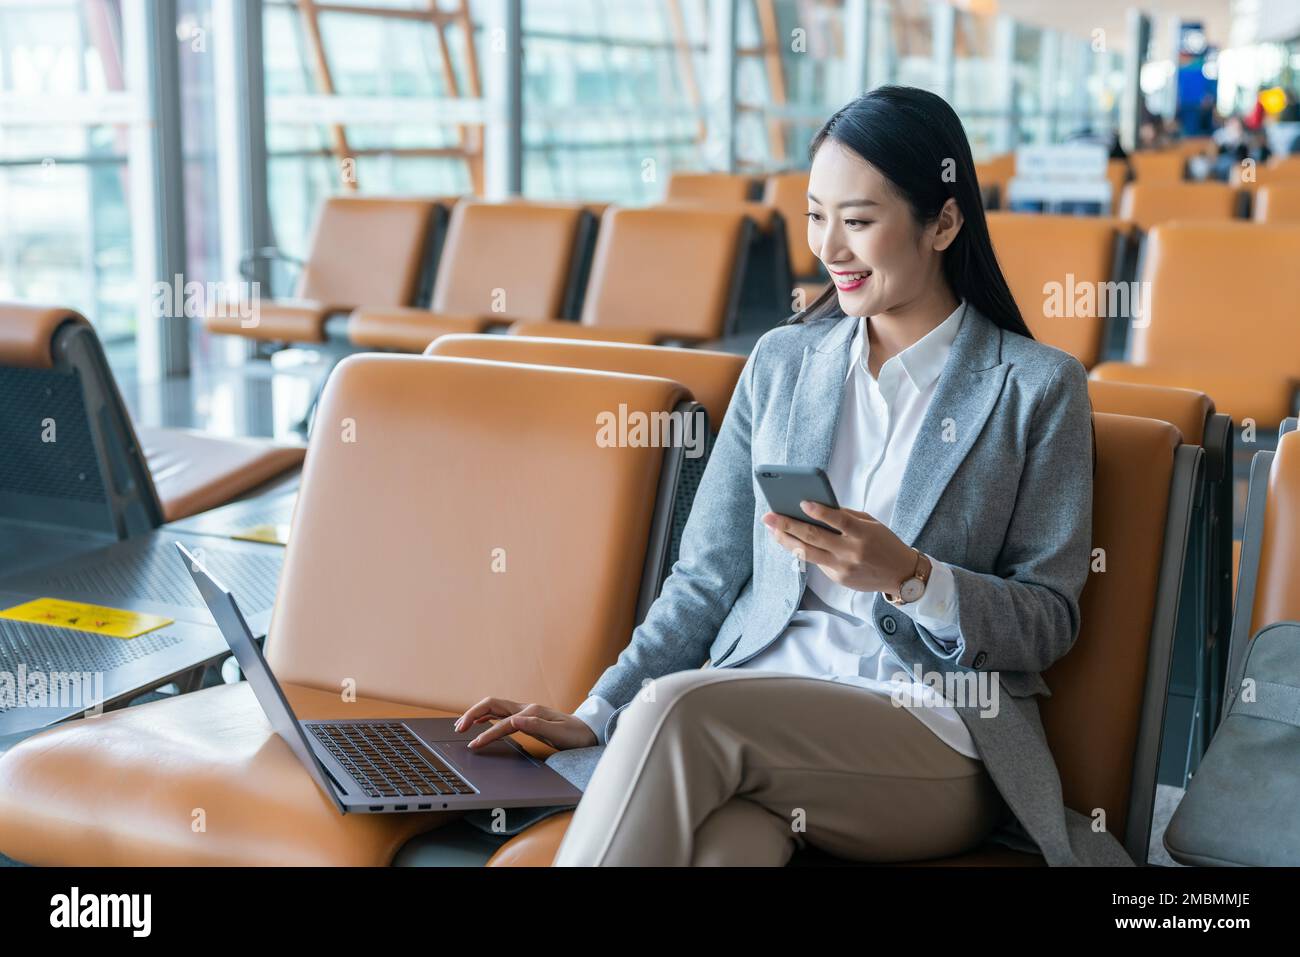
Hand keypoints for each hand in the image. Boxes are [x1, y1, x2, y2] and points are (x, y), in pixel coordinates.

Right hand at [453, 697, 597, 750]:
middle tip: (459, 729)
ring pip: (494, 707)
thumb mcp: (560, 734)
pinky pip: (500, 713)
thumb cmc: (575, 735)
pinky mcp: (525, 717)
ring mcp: (525, 712)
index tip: (474, 745)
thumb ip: (537, 726)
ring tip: (462, 726)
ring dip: (476, 714)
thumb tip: (515, 721)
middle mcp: (526, 709)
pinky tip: (480, 722)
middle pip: (492, 704)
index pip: (503, 722)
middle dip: (473, 714)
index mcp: (532, 713)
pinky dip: (486, 716)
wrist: (588, 731)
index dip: (487, 734)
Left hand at [763, 501, 916, 594]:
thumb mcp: (871, 524)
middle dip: (787, 525)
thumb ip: (846, 516)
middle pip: (814, 537)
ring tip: (772, 529)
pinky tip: (789, 540)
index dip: (819, 511)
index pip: (838, 520)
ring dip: (785, 540)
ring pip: (807, 553)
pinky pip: (816, 562)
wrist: (901, 575)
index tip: (801, 502)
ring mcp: (843, 568)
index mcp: (863, 533)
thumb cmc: (884, 542)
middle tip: (769, 516)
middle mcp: (851, 552)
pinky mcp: (838, 578)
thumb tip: (815, 508)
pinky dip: (802, 550)